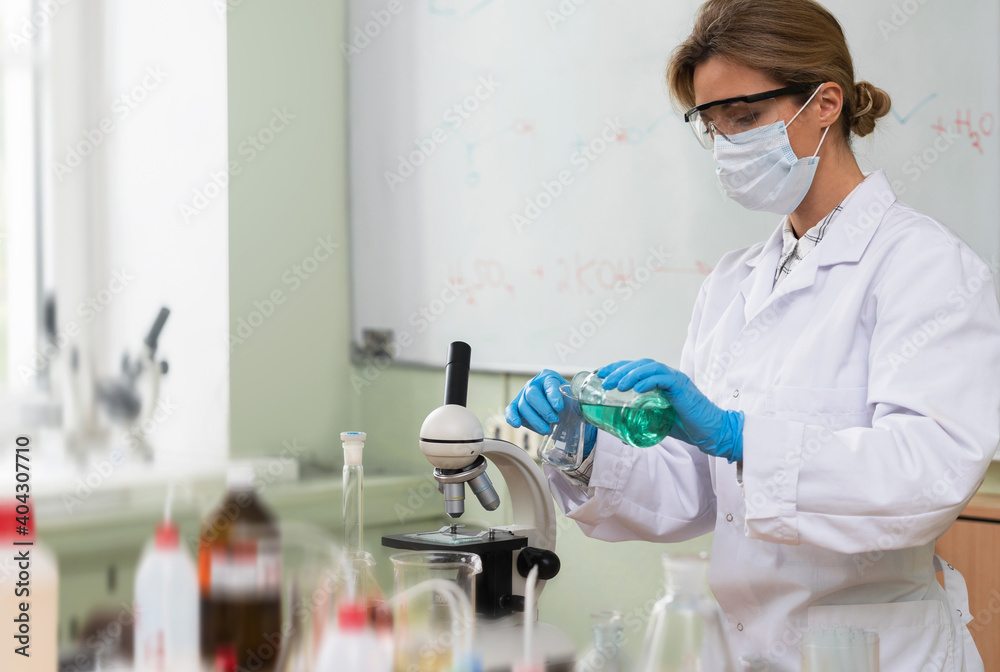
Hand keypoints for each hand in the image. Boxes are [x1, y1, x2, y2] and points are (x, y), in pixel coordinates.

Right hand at [506, 370, 597, 456]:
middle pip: (532, 394)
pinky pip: (511, 410)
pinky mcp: (516, 407)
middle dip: (543, 409)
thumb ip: (583, 401)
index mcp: (549, 377)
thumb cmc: (570, 404)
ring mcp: (523, 395)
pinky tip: (517, 424)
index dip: (553, 395)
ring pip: (523, 405)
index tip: (559, 407)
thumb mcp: (577, 400)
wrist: (561, 412)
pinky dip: (512, 417)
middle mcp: (534, 384)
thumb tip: (593, 405)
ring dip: (535, 419)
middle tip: (554, 419)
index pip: (549, 384)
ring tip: (547, 429)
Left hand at [597, 359, 743, 462]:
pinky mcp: (682, 386)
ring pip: (650, 367)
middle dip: (619, 370)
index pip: (636, 368)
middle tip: (604, 379)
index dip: (617, 368)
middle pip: (640, 364)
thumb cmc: (686, 426)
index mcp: (660, 381)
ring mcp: (675, 379)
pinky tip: (636, 388)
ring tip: (617, 385)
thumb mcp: (657, 423)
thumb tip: (622, 436)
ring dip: (630, 374)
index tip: (601, 374)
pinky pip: (663, 378)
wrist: (709, 431)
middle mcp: (667, 376)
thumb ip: (642, 422)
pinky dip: (648, 381)